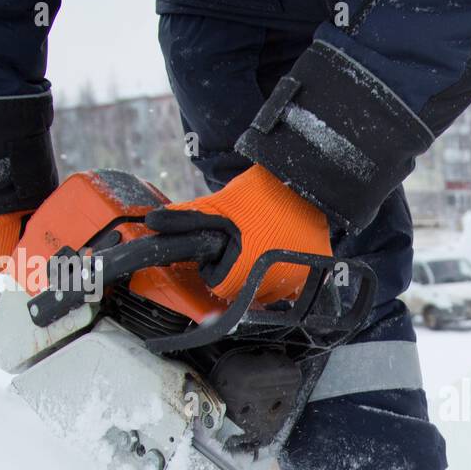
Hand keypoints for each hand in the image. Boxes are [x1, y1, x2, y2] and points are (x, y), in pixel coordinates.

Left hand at [144, 164, 331, 303]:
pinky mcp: (316, 273)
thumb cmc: (262, 192)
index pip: (221, 286)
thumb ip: (188, 218)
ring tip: (266, 242)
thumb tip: (154, 221)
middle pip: (245, 290)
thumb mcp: (222, 203)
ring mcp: (297, 280)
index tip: (223, 251)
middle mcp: (273, 283)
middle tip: (245, 242)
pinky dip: (286, 270)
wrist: (305, 179)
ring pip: (270, 289)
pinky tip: (283, 247)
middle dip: (240, 271)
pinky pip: (293, 283)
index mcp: (244, 269)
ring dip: (264, 272)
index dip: (217, 268)